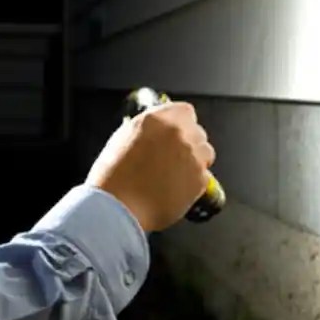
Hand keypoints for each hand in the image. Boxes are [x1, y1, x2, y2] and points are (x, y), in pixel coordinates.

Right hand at [85, 101, 215, 232]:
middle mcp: (179, 134)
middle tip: (172, 158)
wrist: (119, 208)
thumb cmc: (113, 178)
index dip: (181, 123)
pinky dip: (194, 182)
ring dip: (195, 160)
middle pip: (197, 132)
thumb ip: (145, 130)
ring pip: (206, 152)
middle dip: (188, 143)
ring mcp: (193, 156)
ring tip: (175, 174)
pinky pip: (204, 176)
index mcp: (157, 119)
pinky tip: (175, 189)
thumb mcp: (122, 139)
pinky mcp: (200, 180)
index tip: (176, 132)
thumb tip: (154, 133)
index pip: (185, 111)